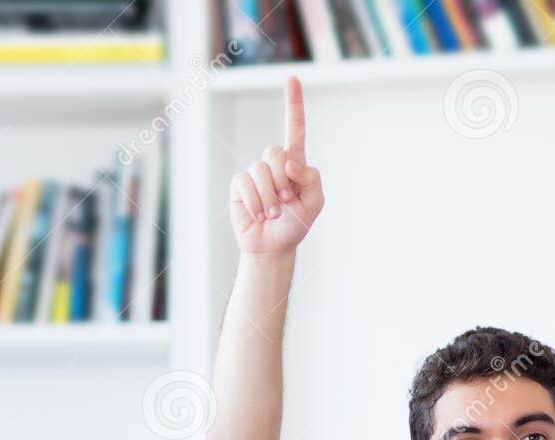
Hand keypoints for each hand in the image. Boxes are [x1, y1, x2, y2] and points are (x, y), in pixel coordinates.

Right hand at [229, 76, 324, 256]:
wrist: (273, 246)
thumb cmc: (295, 223)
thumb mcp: (315, 202)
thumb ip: (311, 178)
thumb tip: (290, 163)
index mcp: (295, 163)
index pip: (294, 128)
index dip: (293, 104)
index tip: (292, 78)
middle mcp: (274, 164)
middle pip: (276, 153)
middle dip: (283, 181)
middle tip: (286, 203)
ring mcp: (255, 174)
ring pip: (260, 170)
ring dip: (269, 197)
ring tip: (273, 214)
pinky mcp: (240, 186)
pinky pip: (245, 183)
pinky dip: (255, 202)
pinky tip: (258, 215)